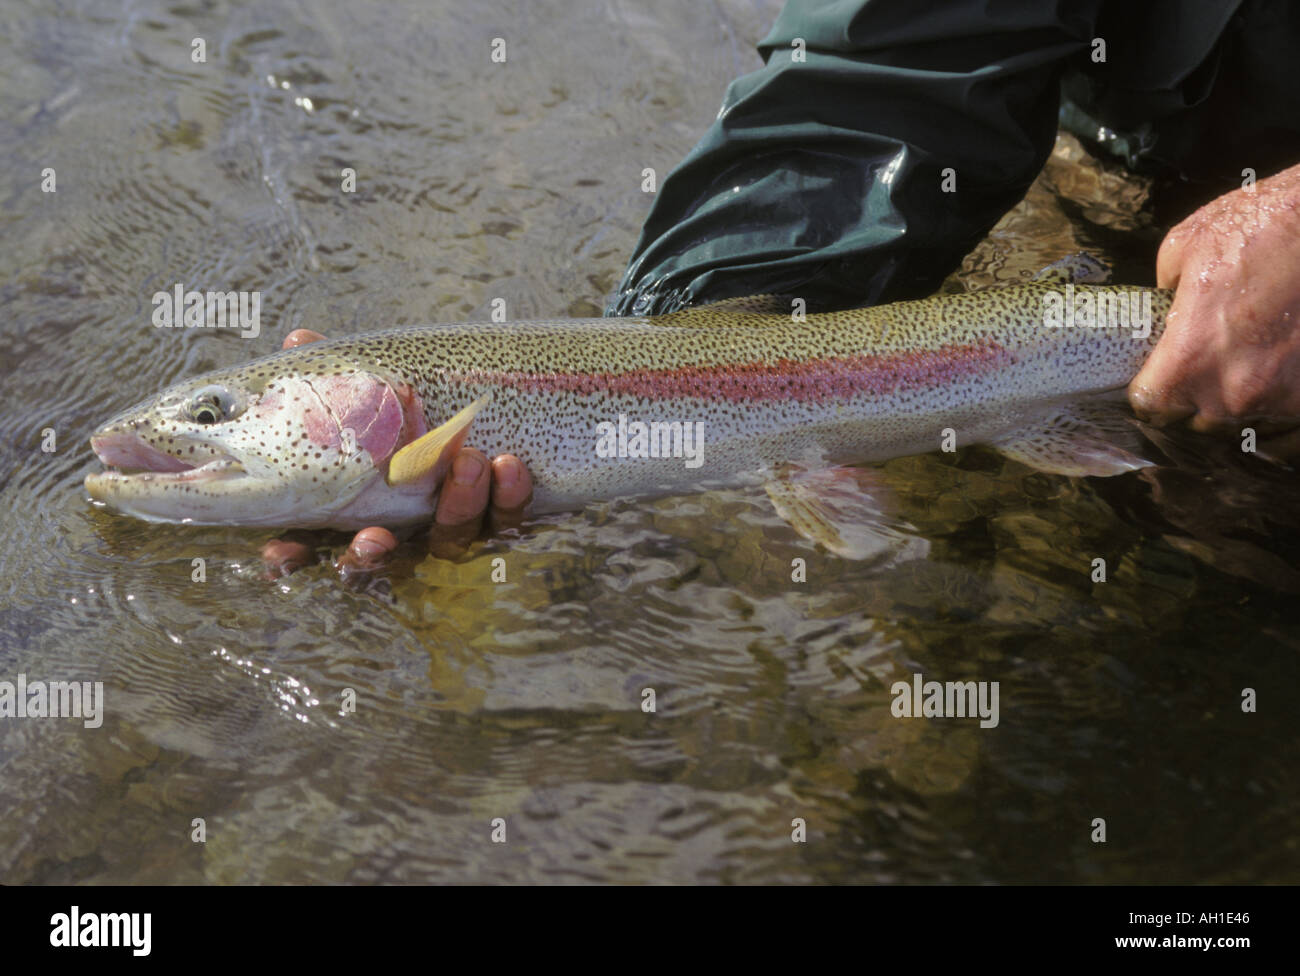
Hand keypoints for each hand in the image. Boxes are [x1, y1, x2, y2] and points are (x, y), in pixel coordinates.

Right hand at [261, 329, 531, 579]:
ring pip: (452, 540)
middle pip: (386, 557)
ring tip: (470, 461)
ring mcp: (451, 530)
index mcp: (353, 509)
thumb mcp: (369, 386)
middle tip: (378, 530)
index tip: (281, 553)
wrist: (484, 403)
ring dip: (459, 507)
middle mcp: (402, 531)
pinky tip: (508, 466)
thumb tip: (299, 337)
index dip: (293, 557)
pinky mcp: (499, 520)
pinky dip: (510, 498)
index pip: (311, 549)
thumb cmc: (403, 406)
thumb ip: (336, 370)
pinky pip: (507, 521)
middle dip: (377, 551)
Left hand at [1129, 163, 1299, 456]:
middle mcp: (1234, 390)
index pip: (1151, 407)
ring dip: (1243, 400)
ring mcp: (1281, 399)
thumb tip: (1162, 304)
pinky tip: (1281, 373)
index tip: (1157, 379)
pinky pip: (1286, 425)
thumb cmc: (1265, 225)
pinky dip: (1282, 407)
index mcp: (1191, 357)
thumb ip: (1164, 290)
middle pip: (1198, 420)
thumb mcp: (1186, 244)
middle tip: (1210, 363)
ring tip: (1251, 361)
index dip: (1151, 392)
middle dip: (1198, 397)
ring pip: (1244, 423)